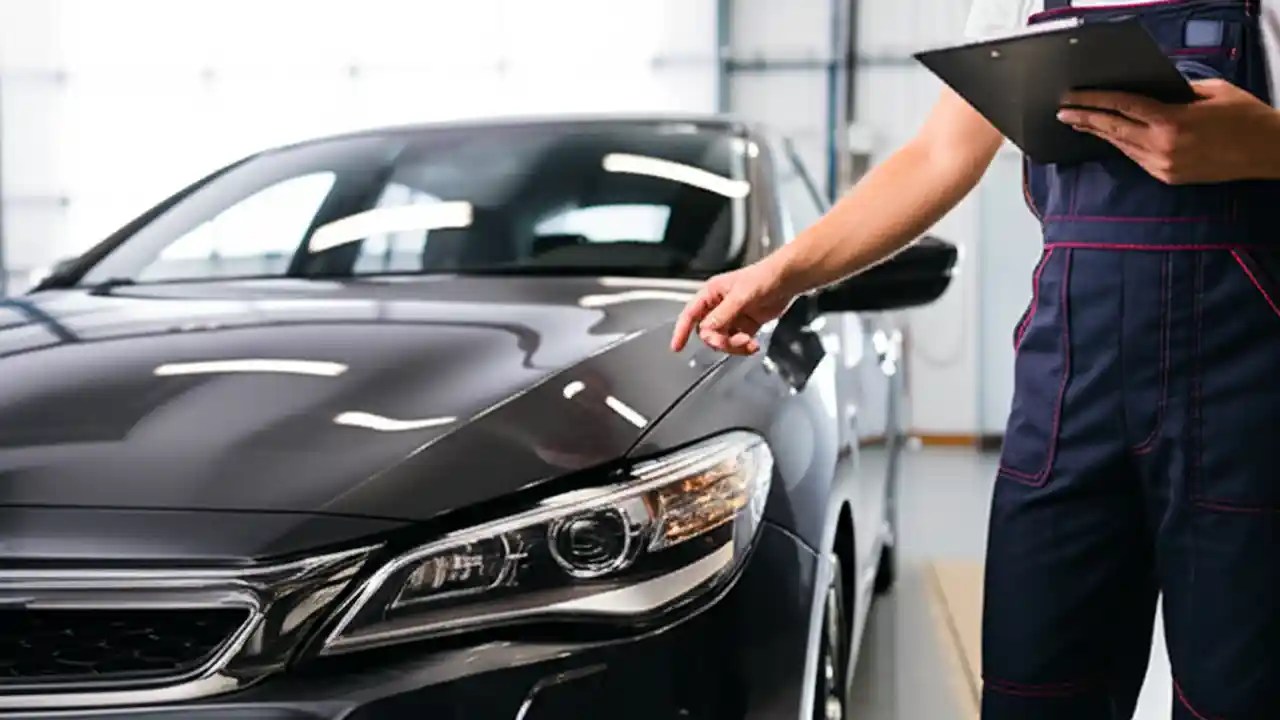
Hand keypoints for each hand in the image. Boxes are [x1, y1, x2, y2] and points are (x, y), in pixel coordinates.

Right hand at [670, 259, 796, 355]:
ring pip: (722, 340)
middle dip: (720, 341)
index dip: (681, 330)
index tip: (677, 346)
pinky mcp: (745, 325)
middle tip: (734, 341)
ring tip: (748, 343)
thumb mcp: (741, 296)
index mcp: (712, 294)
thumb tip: (707, 330)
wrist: (786, 281)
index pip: (690, 314)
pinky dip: (744, 347)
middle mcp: (719, 306)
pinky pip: (737, 342)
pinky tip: (753, 345)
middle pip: (707, 332)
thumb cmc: (764, 277)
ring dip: (734, 346)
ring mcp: (732, 317)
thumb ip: (723, 315)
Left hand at [1056, 79, 1279, 183]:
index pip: (1122, 106)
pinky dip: (1121, 146)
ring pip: (1122, 146)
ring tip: (1079, 123)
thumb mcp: (1212, 92)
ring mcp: (1163, 165)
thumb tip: (1149, 89)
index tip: (1071, 98)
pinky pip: (1136, 158)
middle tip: (1062, 112)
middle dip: (1084, 120)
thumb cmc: (1245, 118)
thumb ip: (1176, 91)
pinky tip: (1110, 138)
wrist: (1267, 152)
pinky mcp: (1167, 177)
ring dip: (1099, 134)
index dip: (1093, 101)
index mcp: (1172, 121)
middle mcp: (1162, 147)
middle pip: (1113, 129)